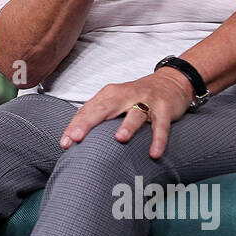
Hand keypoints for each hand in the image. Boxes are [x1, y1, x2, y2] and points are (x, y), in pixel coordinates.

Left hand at [59, 68, 193, 159]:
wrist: (170, 82)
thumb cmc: (136, 97)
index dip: (75, 125)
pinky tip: (154, 153)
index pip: (88, 110)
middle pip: (105, 108)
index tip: (65, 142)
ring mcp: (146, 101)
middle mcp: (126, 95)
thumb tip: (72, 137)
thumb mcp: (114, 101)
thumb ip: (96, 115)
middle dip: (89, 122)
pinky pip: (161, 126)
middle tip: (77, 137)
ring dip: (127, 126)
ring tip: (119, 139)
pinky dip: (158, 139)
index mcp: (110, 94)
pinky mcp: (165, 109)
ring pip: (136, 113)